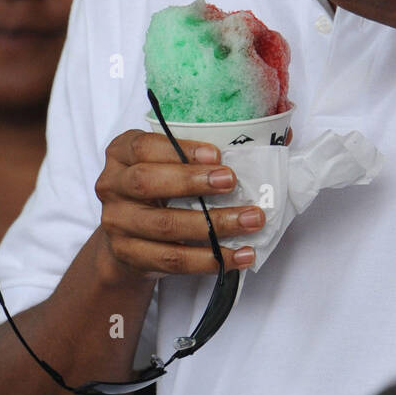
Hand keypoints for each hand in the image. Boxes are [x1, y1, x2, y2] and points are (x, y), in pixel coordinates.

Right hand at [95, 130, 272, 280]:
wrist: (127, 238)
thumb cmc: (161, 187)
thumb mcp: (173, 161)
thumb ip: (213, 147)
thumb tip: (283, 134)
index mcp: (122, 152)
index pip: (145, 146)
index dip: (180, 150)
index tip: (217, 154)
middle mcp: (112, 185)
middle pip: (147, 183)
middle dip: (192, 182)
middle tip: (232, 182)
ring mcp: (117, 223)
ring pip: (164, 226)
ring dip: (212, 225)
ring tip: (251, 221)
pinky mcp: (129, 255)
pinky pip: (171, 260)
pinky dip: (208, 259)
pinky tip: (238, 255)